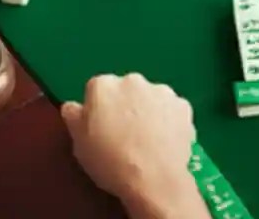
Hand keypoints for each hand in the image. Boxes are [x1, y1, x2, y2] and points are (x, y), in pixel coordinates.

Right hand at [61, 74, 197, 212]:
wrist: (153, 177)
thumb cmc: (109, 161)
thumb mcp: (79, 143)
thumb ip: (74, 117)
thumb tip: (74, 106)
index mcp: (103, 85)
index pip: (97, 89)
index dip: (99, 110)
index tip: (102, 128)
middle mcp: (133, 80)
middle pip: (126, 90)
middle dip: (125, 106)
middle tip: (125, 134)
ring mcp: (162, 91)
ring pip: (151, 98)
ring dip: (148, 111)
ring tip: (148, 140)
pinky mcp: (184, 105)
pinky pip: (172, 110)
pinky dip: (169, 121)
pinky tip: (165, 141)